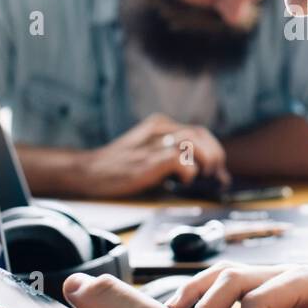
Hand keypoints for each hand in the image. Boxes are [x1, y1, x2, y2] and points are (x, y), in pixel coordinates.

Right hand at [81, 113, 228, 196]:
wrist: (88, 171)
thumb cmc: (118, 168)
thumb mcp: (148, 155)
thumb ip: (173, 159)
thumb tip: (207, 173)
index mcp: (160, 125)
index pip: (198, 132)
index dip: (214, 150)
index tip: (219, 169)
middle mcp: (159, 129)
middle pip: (200, 134)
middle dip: (214, 154)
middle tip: (214, 174)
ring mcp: (153, 143)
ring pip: (193, 142)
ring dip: (205, 161)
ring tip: (201, 176)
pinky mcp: (148, 159)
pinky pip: (178, 159)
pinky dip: (187, 171)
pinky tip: (181, 181)